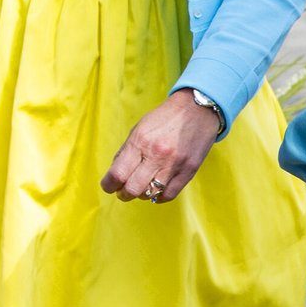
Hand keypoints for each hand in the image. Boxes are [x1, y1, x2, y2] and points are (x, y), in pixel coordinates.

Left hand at [101, 90, 222, 203]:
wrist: (197, 109)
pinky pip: (169, 194)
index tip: (109, 186)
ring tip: (142, 188)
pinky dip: (160, 197)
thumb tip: (116, 173)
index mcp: (140, 141)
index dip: (108, 185)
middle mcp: (156, 155)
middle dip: (123, 194)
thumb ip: (127, 151)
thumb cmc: (166, 118)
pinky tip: (157, 191)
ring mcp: (174, 164)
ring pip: (151, 194)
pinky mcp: (189, 170)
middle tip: (123, 192)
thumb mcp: (140, 128)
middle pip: (132, 189)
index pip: (117, 173)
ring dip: (142, 195)